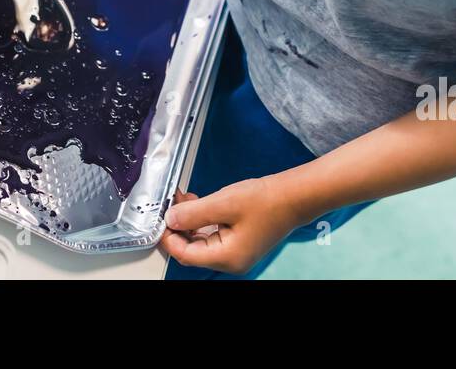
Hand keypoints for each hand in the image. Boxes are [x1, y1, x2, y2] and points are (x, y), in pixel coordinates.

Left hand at [159, 177, 303, 274]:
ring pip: (201, 239)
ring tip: (183, 197)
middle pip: (192, 248)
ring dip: (190, 220)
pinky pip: (213, 233)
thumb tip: (170, 220)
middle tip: (170, 202)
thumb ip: (193, 213)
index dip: (168, 236)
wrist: (295, 196)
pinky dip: (203, 219)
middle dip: (178, 225)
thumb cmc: (265, 201)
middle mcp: (230, 260)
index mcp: (226, 258)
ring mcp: (236, 252)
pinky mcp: (240, 240)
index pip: (185, 254)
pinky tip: (199, 202)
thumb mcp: (224, 203)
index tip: (160, 217)